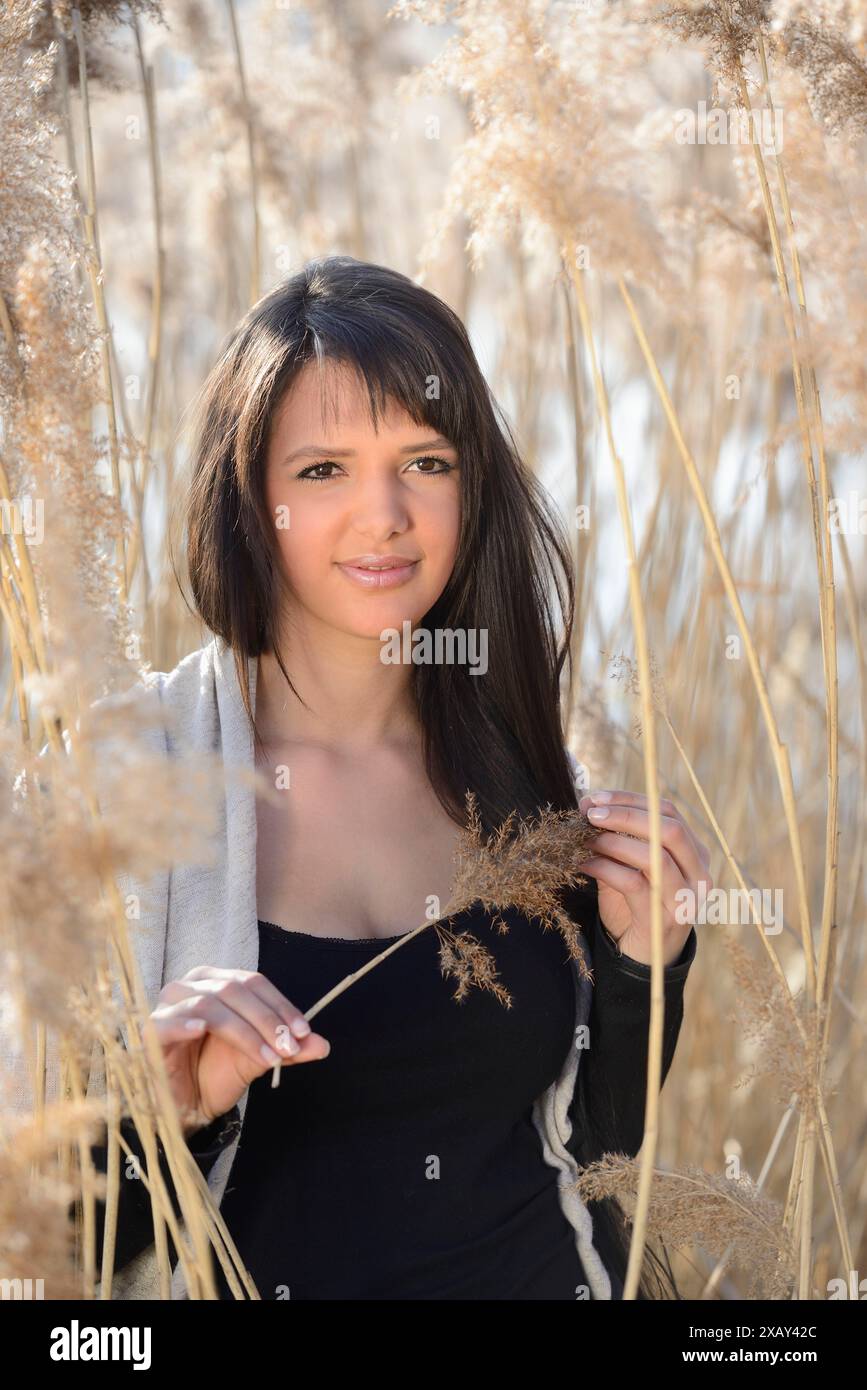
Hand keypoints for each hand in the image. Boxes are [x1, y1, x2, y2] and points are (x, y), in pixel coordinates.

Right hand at [148, 966, 330, 1132]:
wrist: (185, 1109)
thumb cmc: (216, 1074)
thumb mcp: (259, 1058)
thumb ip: (289, 1049)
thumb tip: (322, 1045)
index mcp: (216, 982)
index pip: (253, 982)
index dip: (281, 1005)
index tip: (304, 1033)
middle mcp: (190, 986)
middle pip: (234, 990)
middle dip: (267, 1020)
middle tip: (289, 1049)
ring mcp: (167, 1007)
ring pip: (209, 1005)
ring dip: (243, 1031)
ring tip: (266, 1057)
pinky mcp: (149, 1033)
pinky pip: (165, 1022)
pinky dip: (183, 1023)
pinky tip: (201, 1031)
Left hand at [577, 789, 712, 967]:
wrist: (640, 957)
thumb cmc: (635, 905)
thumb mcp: (628, 866)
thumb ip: (616, 837)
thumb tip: (590, 804)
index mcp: (695, 854)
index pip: (668, 811)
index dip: (630, 799)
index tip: (596, 798)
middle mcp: (699, 874)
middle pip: (668, 828)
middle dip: (625, 815)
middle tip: (591, 815)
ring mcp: (686, 899)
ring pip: (655, 856)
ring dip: (614, 842)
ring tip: (586, 841)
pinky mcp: (664, 919)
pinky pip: (634, 884)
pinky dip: (605, 869)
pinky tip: (584, 865)